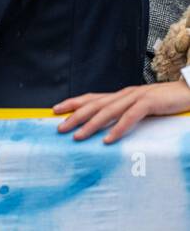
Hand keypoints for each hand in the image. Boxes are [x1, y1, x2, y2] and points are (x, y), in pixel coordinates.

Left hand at [53, 80, 189, 142]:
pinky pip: (130, 117)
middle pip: (93, 105)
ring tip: (78, 136)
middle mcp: (123, 94)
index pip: (90, 98)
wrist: (188, 91)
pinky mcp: (149, 102)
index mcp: (119, 95)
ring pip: (107, 111)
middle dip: (74, 117)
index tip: (54, 111)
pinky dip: (118, 128)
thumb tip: (106, 126)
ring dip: (91, 125)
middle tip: (59, 128)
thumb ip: (123, 113)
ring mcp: (136, 97)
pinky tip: (108, 139)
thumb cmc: (164, 101)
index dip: (72, 103)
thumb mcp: (139, 107)